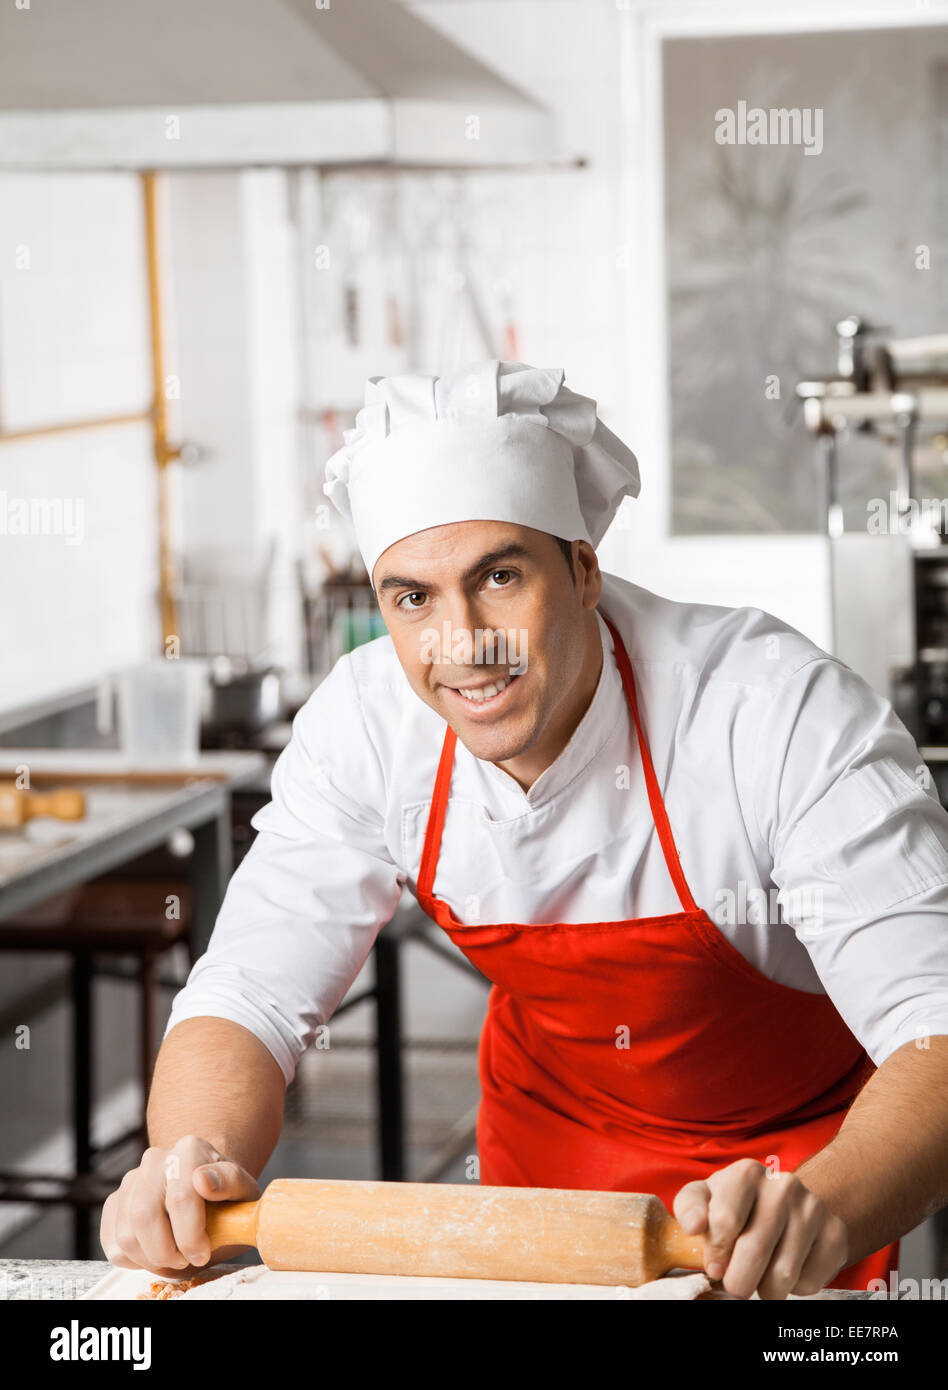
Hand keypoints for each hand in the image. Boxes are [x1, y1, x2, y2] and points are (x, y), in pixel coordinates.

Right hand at [100, 1135, 259, 1276]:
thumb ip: (230, 1182)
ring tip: (174, 1256)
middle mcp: (155, 1159)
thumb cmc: (225, 1196)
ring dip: (151, 1259)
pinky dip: (134, 1260)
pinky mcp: (115, 1202)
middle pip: (144, 1216)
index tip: (202, 1254)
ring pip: (126, 1234)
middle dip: (166, 1252)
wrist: (204, 1192)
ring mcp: (131, 1179)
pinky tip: (156, 1253)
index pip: (180, 1198)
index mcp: (189, 1149)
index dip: (191, 1237)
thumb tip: (203, 1180)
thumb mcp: (242, 1190)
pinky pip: (112, 1243)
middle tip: (185, 1260)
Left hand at [673, 1158, 849, 1299]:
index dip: (716, 1253)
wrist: (787, 1204)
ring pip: (783, 1273)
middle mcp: (783, 1186)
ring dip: (765, 1288)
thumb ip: (689, 1208)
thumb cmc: (736, 1204)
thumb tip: (692, 1226)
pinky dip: (793, 1288)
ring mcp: (813, 1209)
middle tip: (735, 1285)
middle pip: (754, 1250)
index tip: (714, 1268)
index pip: (725, 1220)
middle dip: (738, 1280)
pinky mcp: (835, 1234)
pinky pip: (809, 1281)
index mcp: (746, 1173)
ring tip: (760, 1277)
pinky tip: (786, 1268)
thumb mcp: (707, 1197)